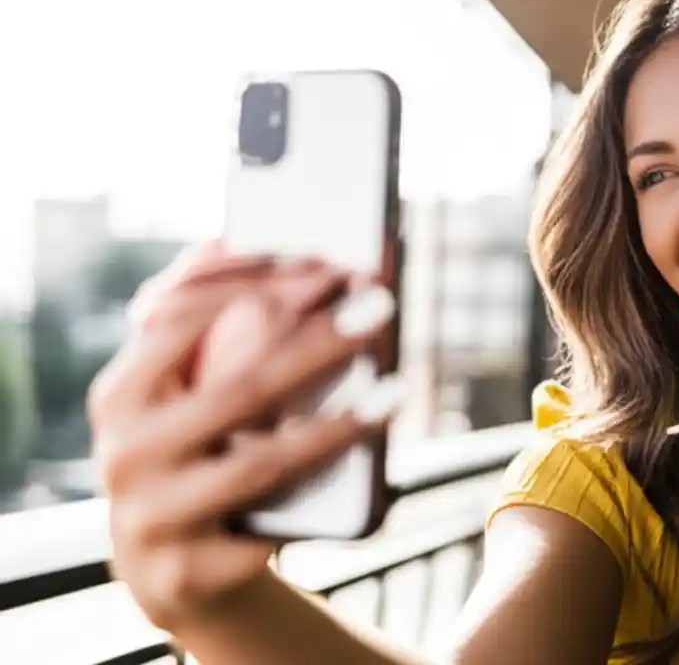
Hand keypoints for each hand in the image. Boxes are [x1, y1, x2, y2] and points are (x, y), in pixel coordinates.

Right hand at [89, 242, 397, 630]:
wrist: (179, 574)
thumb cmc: (204, 459)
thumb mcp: (196, 400)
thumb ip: (230, 342)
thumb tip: (318, 269)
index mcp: (122, 393)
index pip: (184, 316)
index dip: (258, 283)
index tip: (327, 262)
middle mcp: (125, 454)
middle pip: (237, 387)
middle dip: (319, 341)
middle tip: (381, 307)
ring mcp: (152, 518)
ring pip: (261, 463)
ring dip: (340, 422)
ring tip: (398, 389)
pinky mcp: (191, 572)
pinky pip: (277, 525)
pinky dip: (332, 485)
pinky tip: (373, 450)